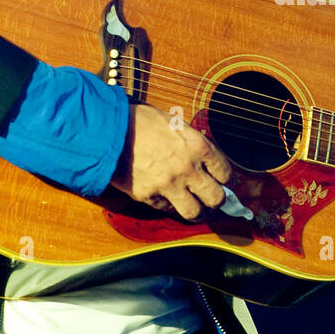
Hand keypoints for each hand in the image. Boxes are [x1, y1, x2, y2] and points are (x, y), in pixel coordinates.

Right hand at [108, 104, 233, 220]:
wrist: (109, 129)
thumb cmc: (141, 121)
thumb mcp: (176, 123)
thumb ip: (193, 143)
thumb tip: (206, 160)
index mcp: (198, 146)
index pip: (225, 173)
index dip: (224, 179)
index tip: (220, 181)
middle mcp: (187, 168)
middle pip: (215, 198)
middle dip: (216, 201)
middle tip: (211, 200)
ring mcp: (168, 185)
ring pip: (194, 212)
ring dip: (196, 211)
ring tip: (195, 209)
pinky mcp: (147, 196)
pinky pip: (166, 209)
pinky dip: (168, 205)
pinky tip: (166, 197)